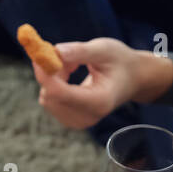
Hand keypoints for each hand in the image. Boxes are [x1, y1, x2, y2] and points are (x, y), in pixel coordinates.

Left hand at [35, 38, 169, 129]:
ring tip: (74, 65)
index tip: (40, 54)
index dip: (46, 74)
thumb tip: (56, 51)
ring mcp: (78, 122)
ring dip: (53, 77)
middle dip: (52, 72)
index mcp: (99, 101)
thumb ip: (80, 51)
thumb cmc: (120, 62)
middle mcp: (88, 117)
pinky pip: (49, 101)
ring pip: (47, 97)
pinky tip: (70, 77)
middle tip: (65, 54)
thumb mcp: (105, 49)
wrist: (132, 79)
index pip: (60, 93)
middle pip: (50, 96)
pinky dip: (54, 85)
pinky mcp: (70, 121)